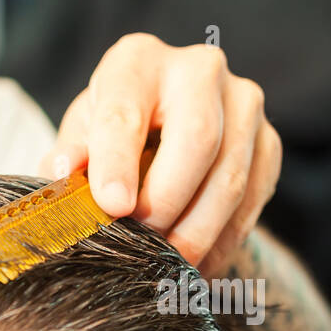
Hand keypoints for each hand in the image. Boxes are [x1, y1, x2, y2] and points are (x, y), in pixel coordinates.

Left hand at [39, 34, 282, 276]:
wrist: (160, 123)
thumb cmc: (111, 131)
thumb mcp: (80, 136)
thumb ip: (70, 154)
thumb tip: (62, 171)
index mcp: (137, 64)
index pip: (125, 114)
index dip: (117, 164)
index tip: (112, 207)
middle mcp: (199, 72)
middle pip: (198, 141)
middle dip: (166, 202)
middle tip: (141, 245)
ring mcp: (243, 104)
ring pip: (231, 178)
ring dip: (196, 232)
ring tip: (164, 266)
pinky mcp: (268, 141)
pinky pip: (252, 200)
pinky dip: (221, 241)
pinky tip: (193, 265)